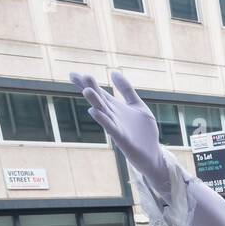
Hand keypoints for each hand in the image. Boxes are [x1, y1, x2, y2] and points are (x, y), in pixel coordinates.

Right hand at [69, 71, 163, 185]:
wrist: (152, 154)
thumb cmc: (144, 131)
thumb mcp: (137, 105)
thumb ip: (126, 90)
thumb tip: (113, 71)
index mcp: (115, 107)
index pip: (99, 93)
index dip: (86, 84)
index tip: (72, 74)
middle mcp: (112, 116)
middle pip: (99, 100)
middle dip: (90, 89)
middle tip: (81, 77)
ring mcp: (116, 127)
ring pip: (103, 113)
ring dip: (95, 103)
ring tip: (87, 91)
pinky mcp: (122, 139)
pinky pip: (111, 128)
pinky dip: (103, 120)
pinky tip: (95, 112)